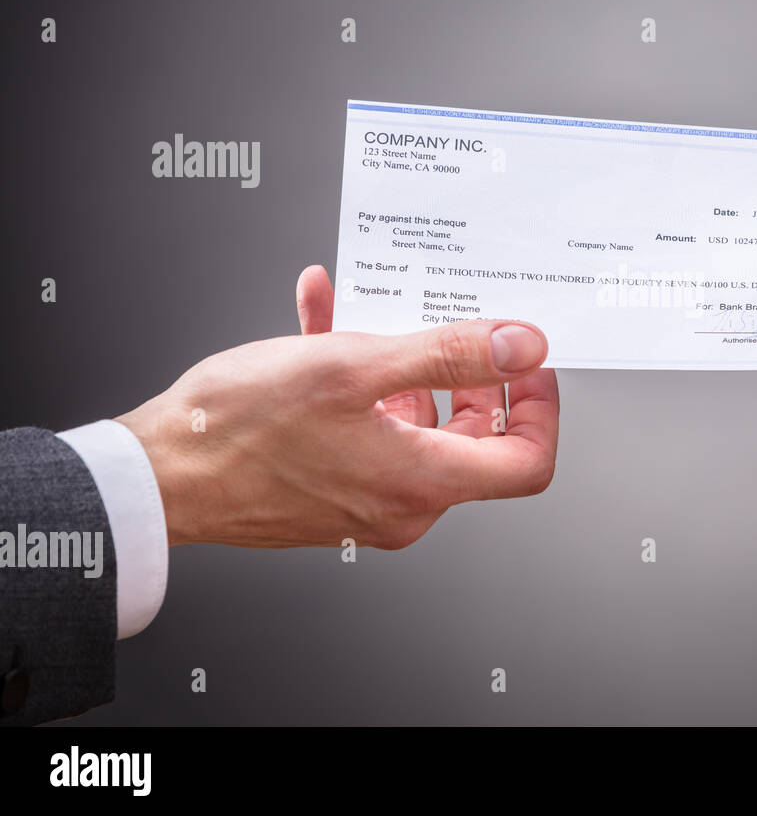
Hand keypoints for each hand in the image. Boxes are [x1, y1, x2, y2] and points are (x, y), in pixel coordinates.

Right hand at [116, 266, 559, 548]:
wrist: (156, 475)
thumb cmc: (238, 430)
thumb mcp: (356, 367)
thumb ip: (448, 353)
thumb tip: (521, 345)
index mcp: (422, 483)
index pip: (527, 461)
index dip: (540, 409)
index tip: (526, 366)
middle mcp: (402, 502)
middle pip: (474, 439)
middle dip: (471, 377)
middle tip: (454, 332)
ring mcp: (366, 497)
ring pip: (416, 423)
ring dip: (405, 365)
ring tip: (376, 315)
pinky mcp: (332, 484)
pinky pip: (365, 424)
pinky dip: (358, 375)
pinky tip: (325, 317)